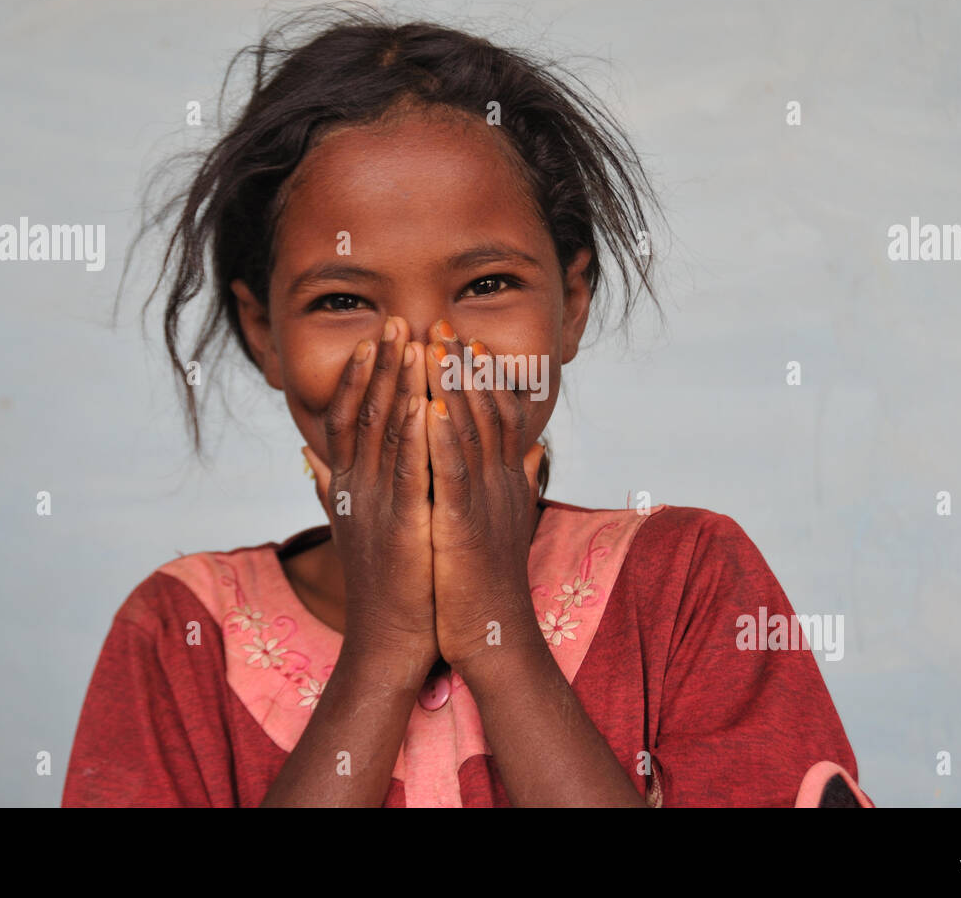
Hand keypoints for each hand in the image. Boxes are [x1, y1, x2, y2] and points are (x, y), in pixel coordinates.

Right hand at [301, 316, 438, 684]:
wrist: (390, 639)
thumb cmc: (384, 581)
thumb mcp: (354, 524)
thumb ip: (329, 485)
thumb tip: (305, 455)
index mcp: (348, 486)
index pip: (348, 418)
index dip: (359, 375)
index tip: (372, 337)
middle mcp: (355, 488)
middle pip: (365, 412)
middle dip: (380, 363)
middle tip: (394, 319)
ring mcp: (376, 504)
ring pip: (386, 431)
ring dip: (398, 382)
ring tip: (410, 341)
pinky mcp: (402, 524)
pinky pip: (409, 470)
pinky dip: (416, 433)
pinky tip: (426, 401)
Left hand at [422, 320, 546, 668]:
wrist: (491, 637)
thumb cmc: (485, 582)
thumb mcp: (500, 521)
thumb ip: (515, 479)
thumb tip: (534, 447)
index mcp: (502, 482)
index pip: (496, 417)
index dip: (481, 377)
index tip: (463, 341)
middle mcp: (500, 483)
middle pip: (484, 411)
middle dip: (462, 366)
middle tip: (441, 324)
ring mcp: (485, 502)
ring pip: (469, 431)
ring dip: (451, 385)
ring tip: (432, 346)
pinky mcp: (464, 526)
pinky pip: (452, 472)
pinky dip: (441, 435)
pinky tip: (426, 405)